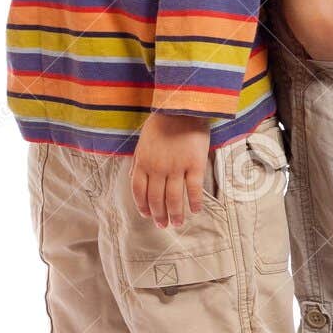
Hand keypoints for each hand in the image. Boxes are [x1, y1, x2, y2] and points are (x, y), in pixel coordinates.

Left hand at [132, 111, 212, 227]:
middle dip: (159, 215)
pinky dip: (193, 202)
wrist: (182, 107)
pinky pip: (193, 189)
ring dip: (175, 213)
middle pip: (156, 198)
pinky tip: (195, 210)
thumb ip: (140, 161)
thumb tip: (137, 177)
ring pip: (173, 198)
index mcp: (143, 162)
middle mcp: (158, 168)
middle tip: (163, 225)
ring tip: (177, 223)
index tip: (147, 215)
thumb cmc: (162, 122)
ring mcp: (177, 167)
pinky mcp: (195, 164)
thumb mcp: (143, 141)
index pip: (139, 191)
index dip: (142, 205)